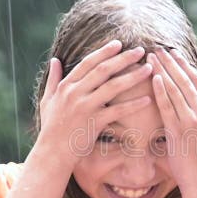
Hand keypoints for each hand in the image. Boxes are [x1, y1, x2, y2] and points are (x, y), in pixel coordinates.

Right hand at [38, 40, 152, 168]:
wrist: (52, 154)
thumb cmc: (51, 128)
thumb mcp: (47, 101)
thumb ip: (53, 80)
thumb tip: (54, 60)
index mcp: (66, 86)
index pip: (88, 62)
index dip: (104, 52)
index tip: (119, 43)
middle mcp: (75, 93)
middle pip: (103, 70)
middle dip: (123, 58)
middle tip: (140, 50)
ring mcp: (85, 107)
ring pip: (113, 87)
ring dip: (133, 76)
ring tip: (149, 69)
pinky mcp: (94, 123)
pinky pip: (118, 111)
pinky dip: (133, 104)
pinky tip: (148, 99)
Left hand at [146, 47, 196, 187]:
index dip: (185, 66)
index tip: (175, 54)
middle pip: (184, 81)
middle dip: (170, 63)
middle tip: (158, 49)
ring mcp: (189, 120)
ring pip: (174, 89)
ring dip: (162, 71)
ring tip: (151, 58)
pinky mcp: (176, 129)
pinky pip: (166, 105)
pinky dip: (160, 90)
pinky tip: (153, 77)